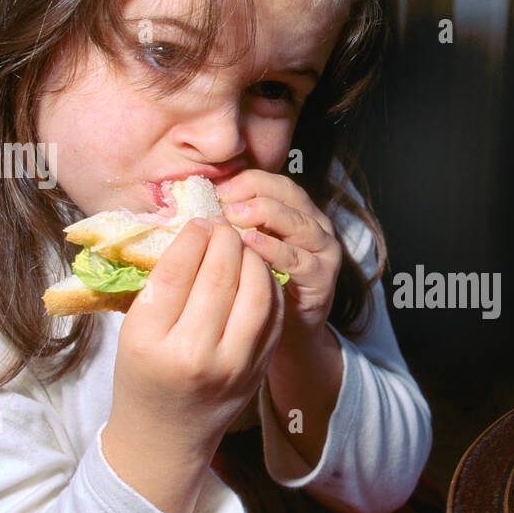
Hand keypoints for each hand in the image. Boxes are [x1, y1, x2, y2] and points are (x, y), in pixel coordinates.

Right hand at [102, 217, 283, 512]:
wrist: (167, 437)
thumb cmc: (141, 378)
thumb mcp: (133, 332)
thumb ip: (158, 287)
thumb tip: (191, 231)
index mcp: (150, 342)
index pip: (178, 272)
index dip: (192, 237)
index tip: (198, 221)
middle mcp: (195, 355)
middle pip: (220, 277)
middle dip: (225, 240)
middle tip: (223, 224)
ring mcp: (234, 365)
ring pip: (257, 292)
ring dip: (253, 259)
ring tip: (241, 245)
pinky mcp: (258, 369)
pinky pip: (273, 315)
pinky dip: (268, 286)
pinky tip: (256, 273)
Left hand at [220, 169, 342, 339]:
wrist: (282, 332)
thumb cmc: (254, 287)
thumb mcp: (241, 249)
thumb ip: (228, 225)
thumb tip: (189, 202)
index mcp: (293, 210)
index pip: (272, 182)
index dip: (245, 180)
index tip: (213, 186)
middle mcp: (314, 224)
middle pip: (289, 193)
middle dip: (255, 191)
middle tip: (224, 199)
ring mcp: (322, 250)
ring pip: (299, 222)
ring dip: (266, 214)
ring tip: (235, 216)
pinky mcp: (323, 277)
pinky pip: (300, 259)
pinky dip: (275, 250)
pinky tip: (251, 246)